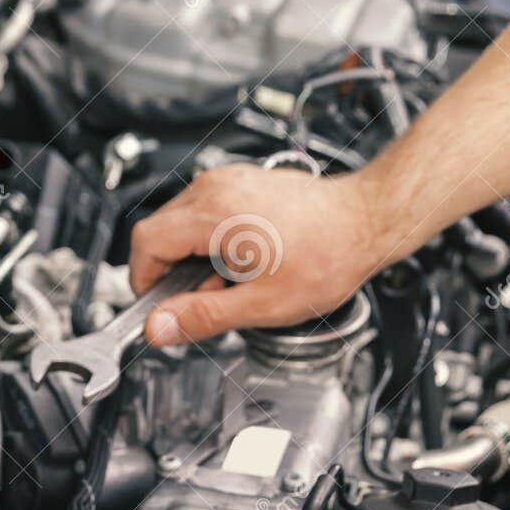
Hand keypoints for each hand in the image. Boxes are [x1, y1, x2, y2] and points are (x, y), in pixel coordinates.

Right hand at [129, 165, 392, 344]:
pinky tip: (240, 263)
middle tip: (201, 301)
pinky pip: (204, 212)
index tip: (158, 306)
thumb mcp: (262, 303)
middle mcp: (215, 188)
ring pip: (180, 223)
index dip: (143, 281)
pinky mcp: (241, 183)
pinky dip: (208, 241)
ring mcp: (228, 181)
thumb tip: (159, 328)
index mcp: (213, 215)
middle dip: (170, 272)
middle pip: (159, 231)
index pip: (145, 243)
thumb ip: (203, 317)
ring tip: (228, 282)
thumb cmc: (327, 255)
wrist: (367, 220)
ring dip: (190, 257)